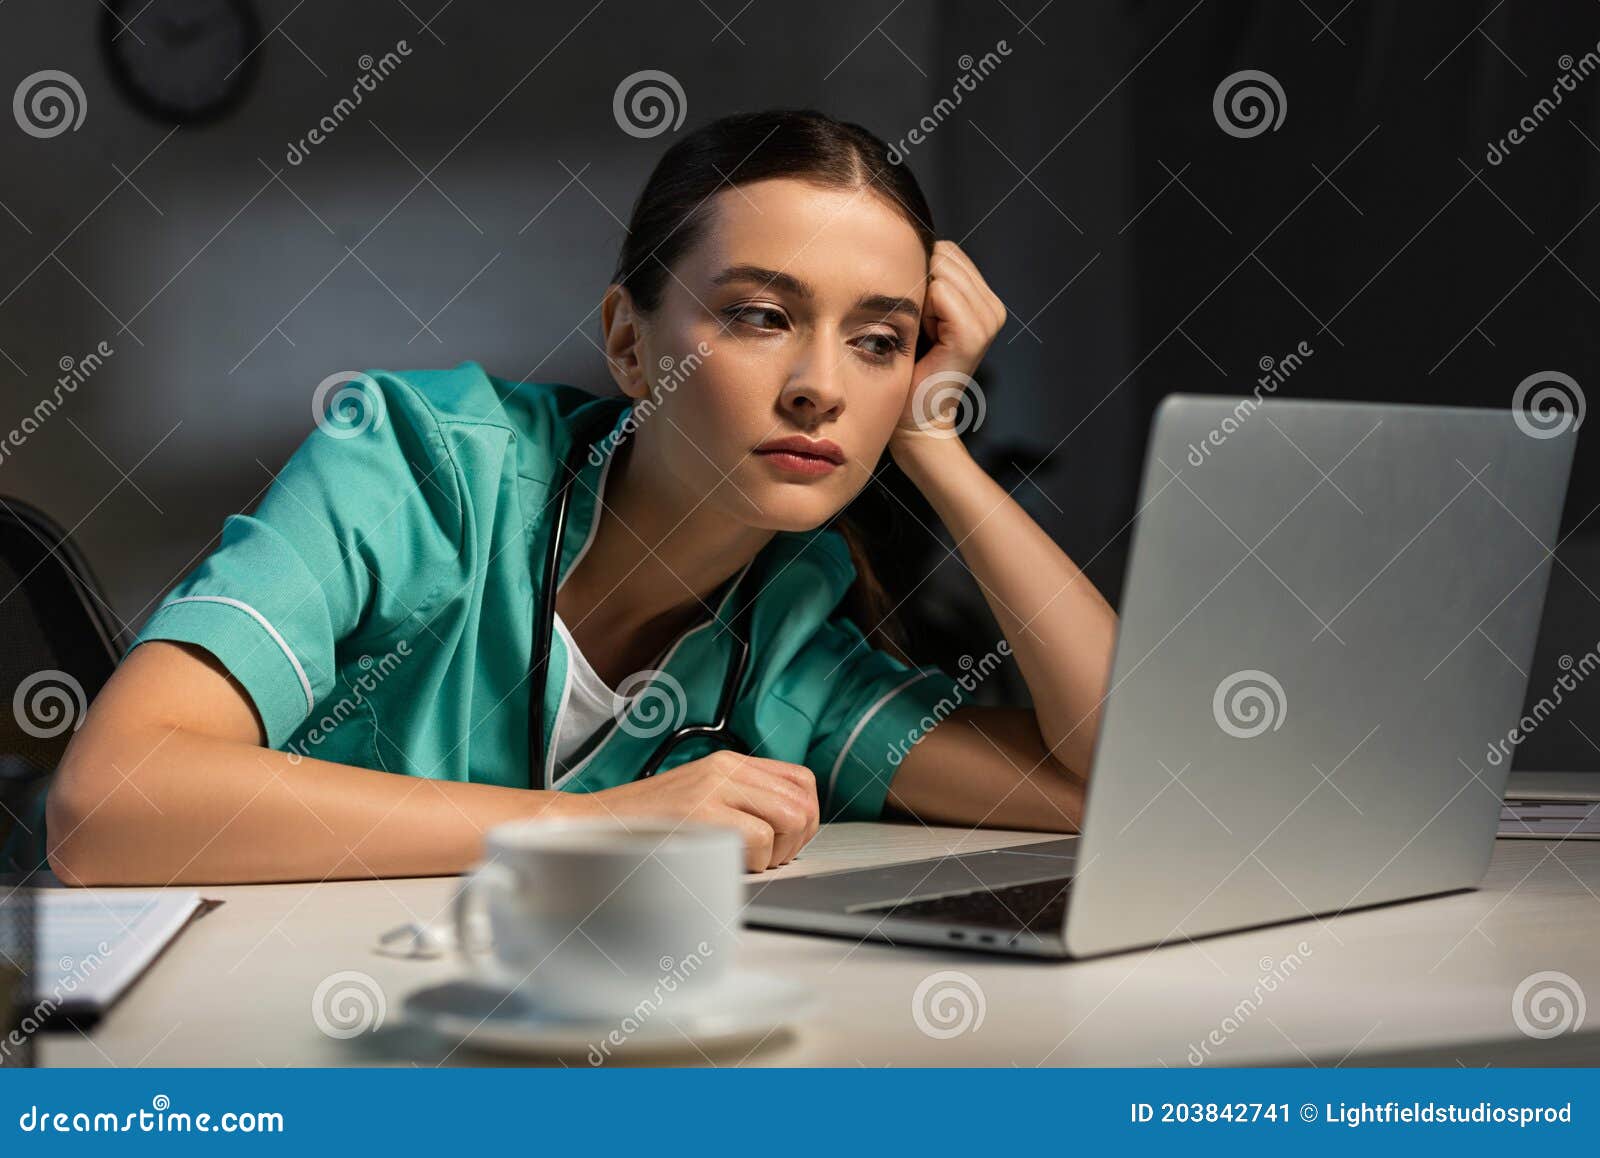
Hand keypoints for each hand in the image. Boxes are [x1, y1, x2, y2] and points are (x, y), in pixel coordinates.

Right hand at [561, 750, 820, 871]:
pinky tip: (728, 862)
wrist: (594, 824)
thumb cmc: (644, 822)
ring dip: (778, 851)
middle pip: (802, 802)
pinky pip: (759, 839)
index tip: (790, 839)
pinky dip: (754, 861)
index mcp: (729, 762)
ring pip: (790, 819)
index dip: (807, 815)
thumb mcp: (699, 796)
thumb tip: (788, 823)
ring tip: (750, 860)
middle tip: (771, 857)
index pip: (801, 780)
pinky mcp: (702, 813)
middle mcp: (726, 769)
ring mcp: (714, 788)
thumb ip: (740, 800)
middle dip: (797, 840)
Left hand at [893, 240, 1006, 455]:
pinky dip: (922, 310)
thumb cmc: (907, 368)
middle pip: (943, 256)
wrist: (914, 419)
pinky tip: (924, 338)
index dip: (919, 274)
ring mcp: (988, 319)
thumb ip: (925, 278)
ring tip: (921, 333)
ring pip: (940, 271)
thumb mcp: (918, 314)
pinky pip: (941, 293)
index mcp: (983, 299)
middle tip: (915, 326)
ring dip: (919, 298)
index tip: (914, 314)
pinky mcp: (974, 333)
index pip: (946, 251)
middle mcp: (993, 307)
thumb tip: (906, 237)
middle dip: (919, 282)